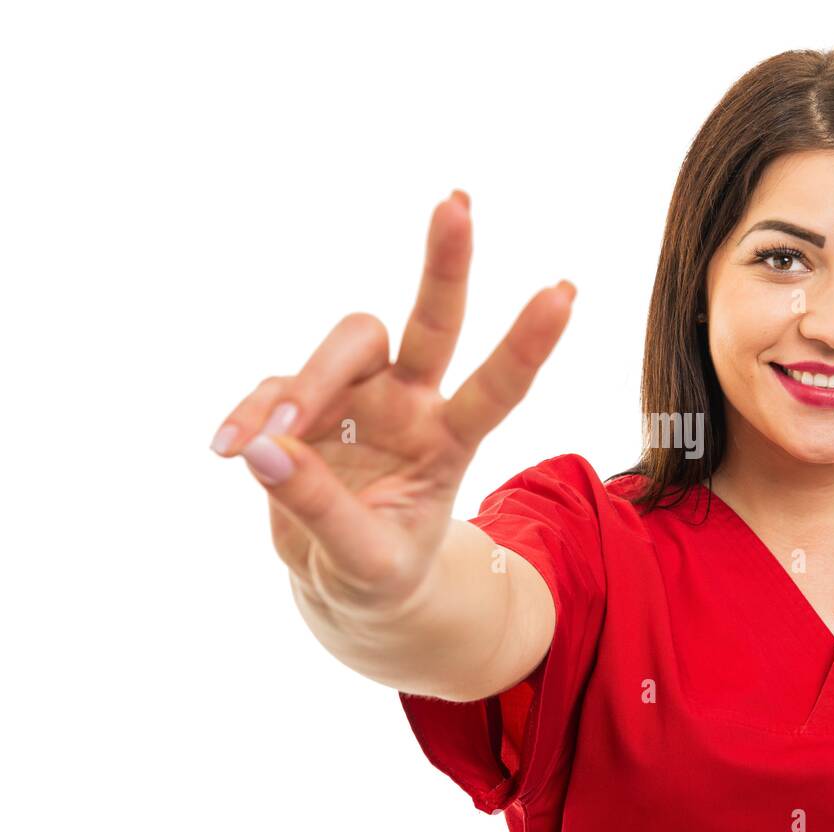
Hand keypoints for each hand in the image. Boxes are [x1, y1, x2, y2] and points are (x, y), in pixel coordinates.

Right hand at [209, 190, 575, 617]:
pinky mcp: (302, 403)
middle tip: (457, 204)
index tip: (565, 290)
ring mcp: (358, 396)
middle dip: (445, 265)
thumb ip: (322, 510)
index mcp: (450, 441)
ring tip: (265, 441)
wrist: (345, 584)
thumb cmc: (379, 572)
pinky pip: (273, 391)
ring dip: (307, 385)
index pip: (498, 388)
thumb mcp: (366, 563)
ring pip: (344, 345)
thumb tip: (261, 448)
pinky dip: (249, 417)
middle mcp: (410, 403)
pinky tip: (229, 450)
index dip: (528, 343)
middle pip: (432, 322)